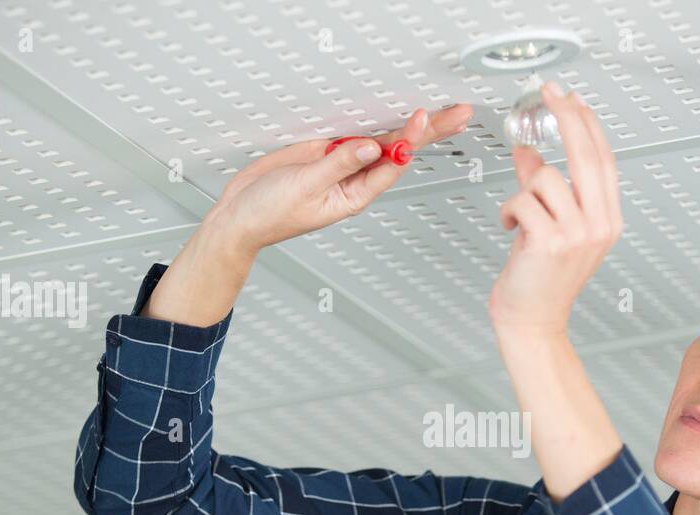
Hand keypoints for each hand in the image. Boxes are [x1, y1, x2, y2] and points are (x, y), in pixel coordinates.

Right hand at [209, 103, 472, 254]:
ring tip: (440, 113)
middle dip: (429, 132)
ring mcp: (340, 164)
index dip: (410, 139)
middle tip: (460, 114)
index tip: (421, 117)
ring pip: (381, 141)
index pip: (392, 163)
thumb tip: (370, 146)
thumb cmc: (269, 215)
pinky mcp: (324, 153)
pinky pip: (355, 135)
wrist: (240, 216)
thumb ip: (338, 164)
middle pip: (399, 151)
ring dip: (409, 127)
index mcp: (354, 195)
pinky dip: (374, 123)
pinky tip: (397, 117)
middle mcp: (353, 178)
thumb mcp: (306, 187)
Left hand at [489, 84, 622, 336]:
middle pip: (585, 155)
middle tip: (549, 93)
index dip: (587, 124)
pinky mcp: (550, 241)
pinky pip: (522, 200)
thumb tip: (528, 151)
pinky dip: (508, 211)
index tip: (571, 98)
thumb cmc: (541, 281)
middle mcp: (599, 225)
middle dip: (565, 117)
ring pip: (545, 177)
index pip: (603, 159)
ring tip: (519, 216)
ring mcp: (577, 234)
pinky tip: (511, 229)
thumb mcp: (552, 228)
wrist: (533, 323)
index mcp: (608, 220)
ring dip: (522, 190)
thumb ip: (547, 190)